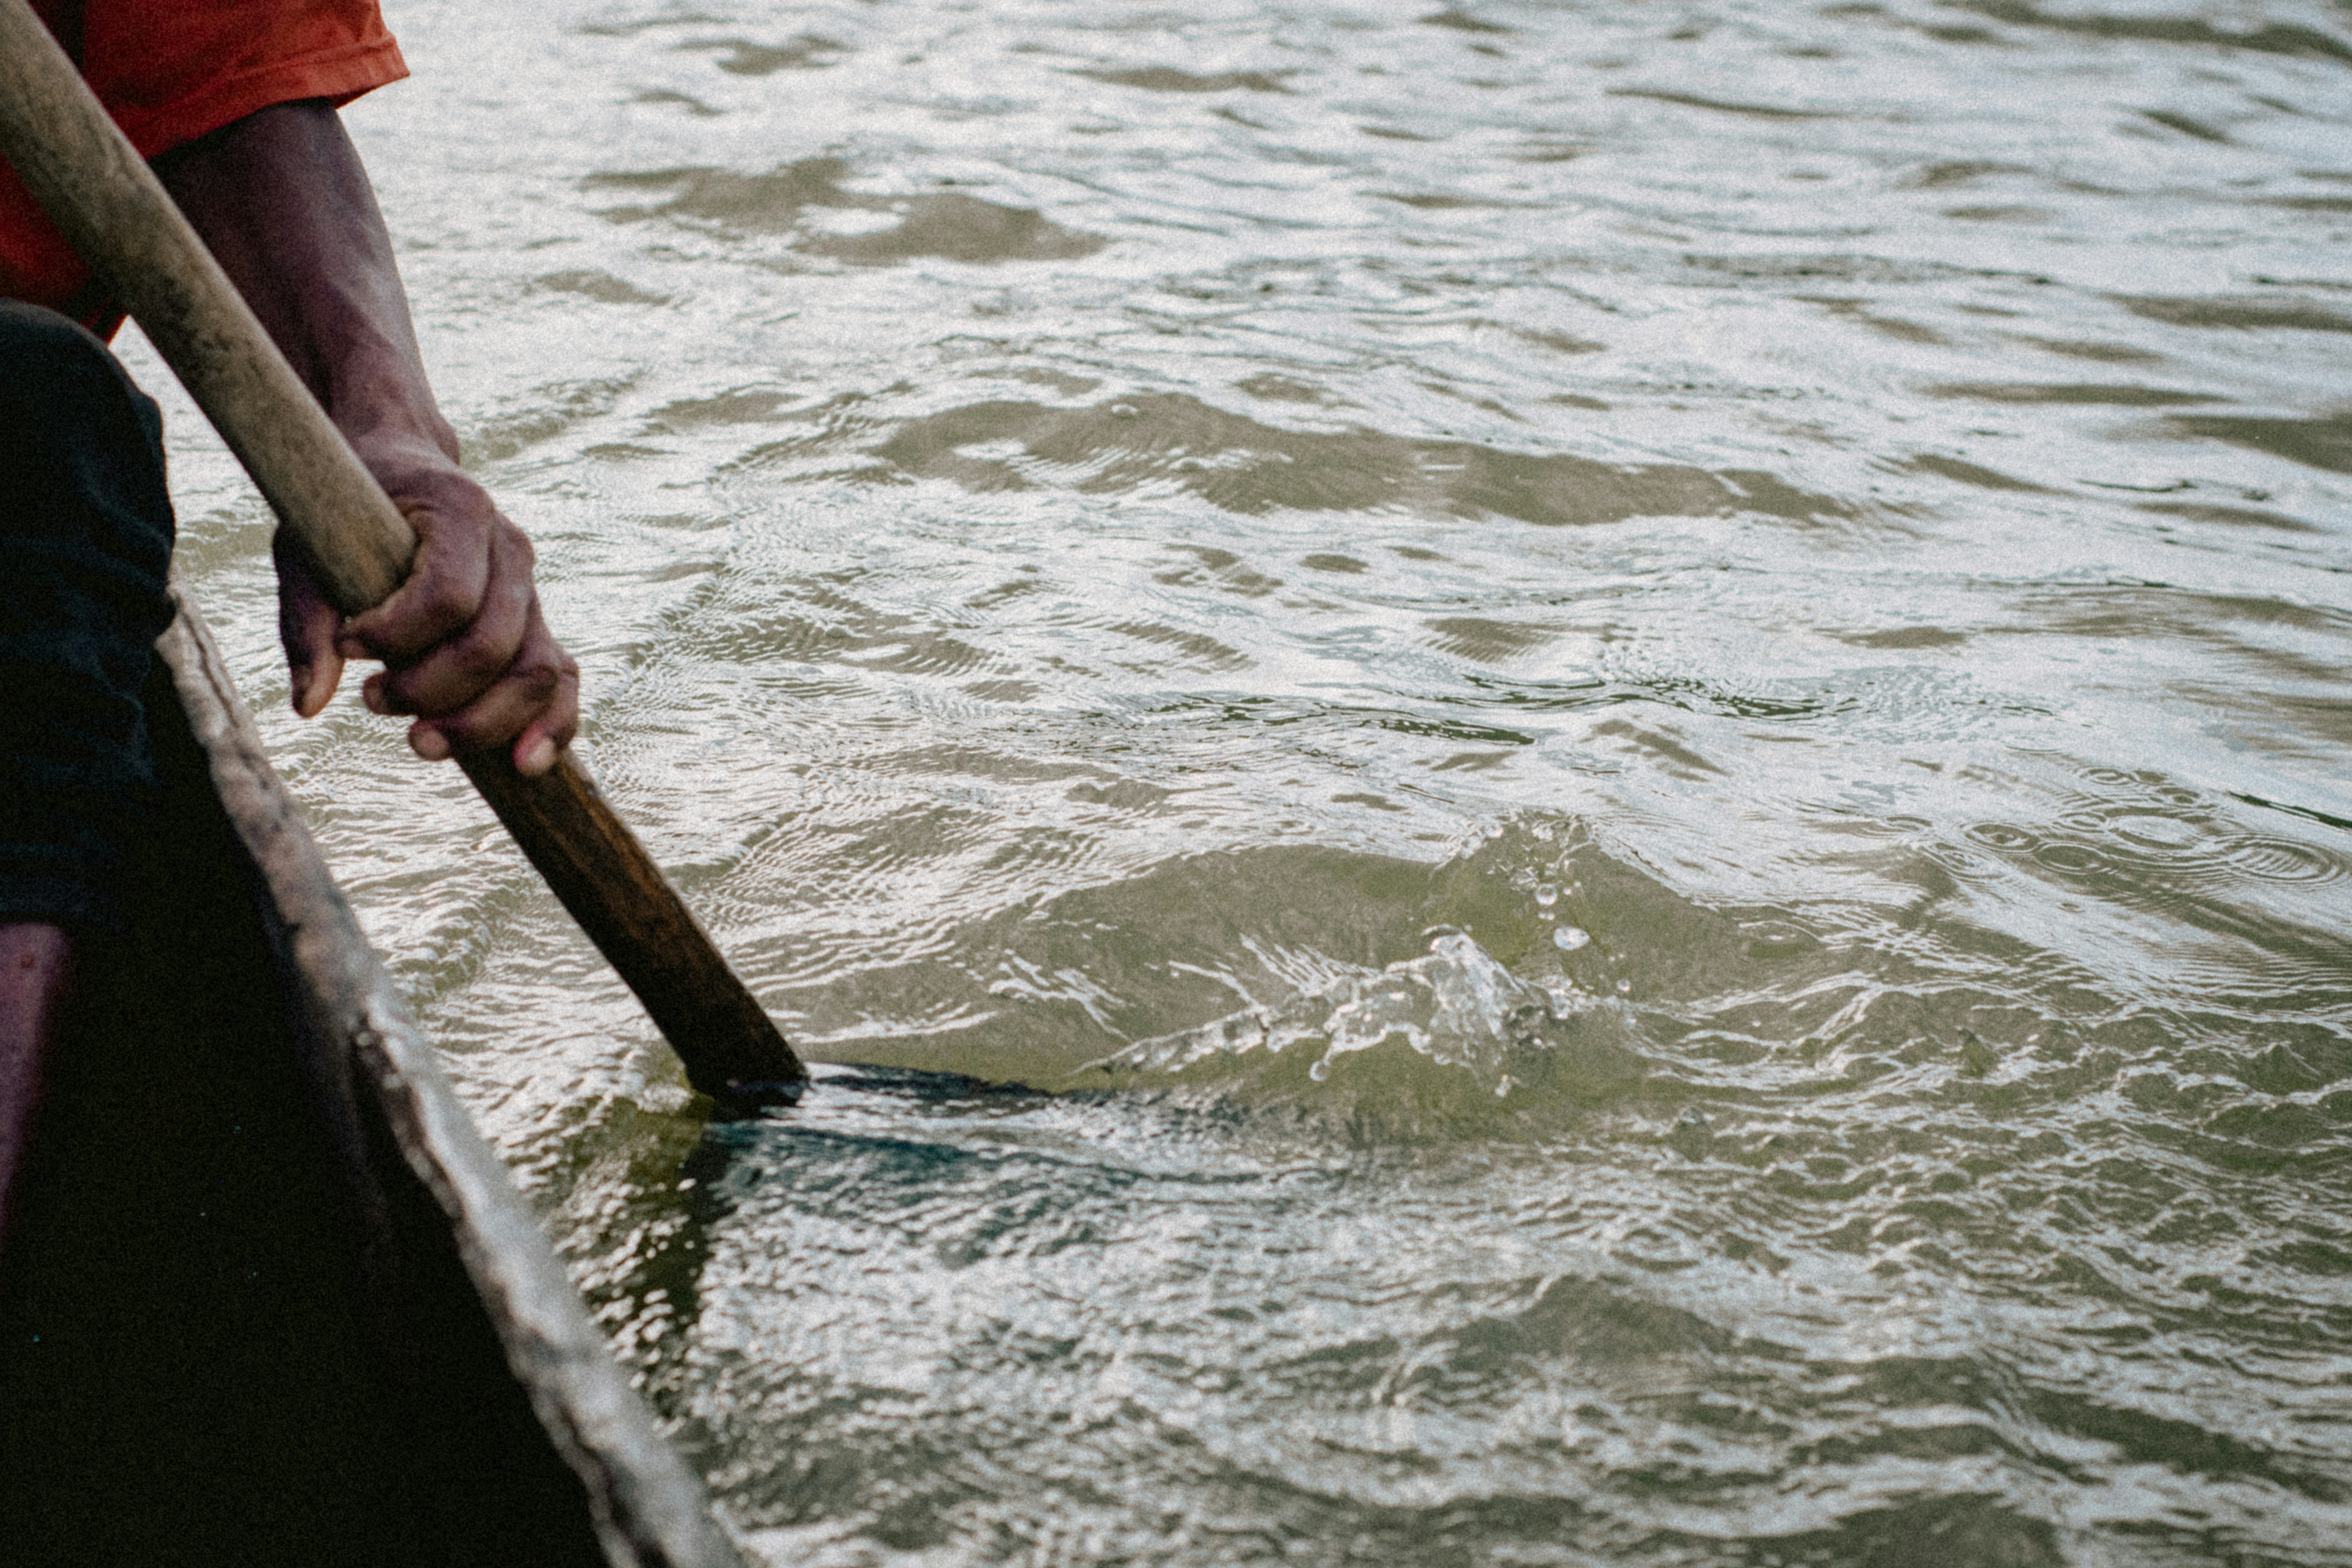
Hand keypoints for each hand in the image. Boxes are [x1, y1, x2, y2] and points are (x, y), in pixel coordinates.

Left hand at [277, 451, 578, 776]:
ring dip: (483, 723)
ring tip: (421, 742)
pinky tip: (523, 764)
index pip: (449, 598)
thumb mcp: (306, 550)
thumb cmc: (344, 509)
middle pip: (495, 646)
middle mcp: (510, 551)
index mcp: (461, 512)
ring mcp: (529, 591)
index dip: (398, 637)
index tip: (348, 645)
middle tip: (372, 702)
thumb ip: (308, 624)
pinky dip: (551, 725)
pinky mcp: (533, 626)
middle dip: (434, 693)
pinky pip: (560, 681)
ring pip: (536, 672)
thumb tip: (309, 706)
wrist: (395, 465)